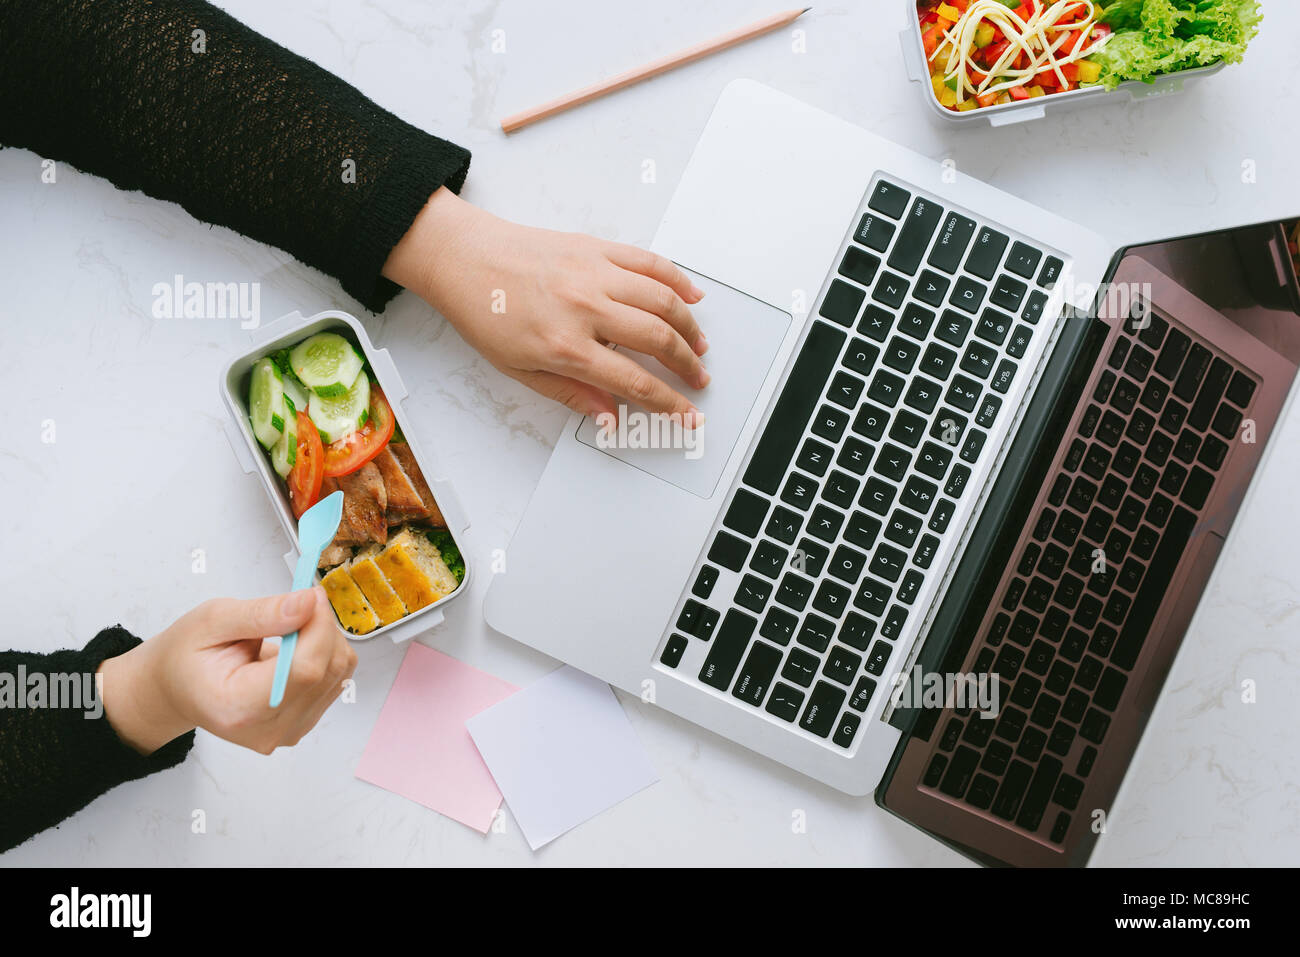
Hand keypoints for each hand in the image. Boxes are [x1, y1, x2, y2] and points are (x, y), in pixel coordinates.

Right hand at [98, 588, 356, 755]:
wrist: (175, 688)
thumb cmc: (186, 655)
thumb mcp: (213, 620)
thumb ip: (262, 613)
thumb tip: (308, 603)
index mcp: (237, 707)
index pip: (304, 670)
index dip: (318, 627)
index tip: (311, 594)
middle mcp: (267, 730)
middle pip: (326, 671)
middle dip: (322, 627)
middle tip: (297, 603)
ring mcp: (287, 732)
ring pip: (338, 674)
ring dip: (325, 639)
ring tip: (287, 629)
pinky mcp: (302, 724)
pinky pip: (334, 681)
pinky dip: (324, 655)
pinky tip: (293, 649)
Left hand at [383, 188, 709, 425]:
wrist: (466, 260)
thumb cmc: (487, 313)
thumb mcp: (521, 371)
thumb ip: (572, 394)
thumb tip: (609, 416)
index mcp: (565, 346)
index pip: (634, 382)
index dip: (668, 403)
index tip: (686, 414)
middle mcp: (584, 308)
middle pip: (658, 340)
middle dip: (686, 366)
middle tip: (697, 378)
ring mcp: (594, 273)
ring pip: (663, 300)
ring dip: (690, 326)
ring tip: (698, 344)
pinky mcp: (596, 247)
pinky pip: (650, 262)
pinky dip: (677, 279)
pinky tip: (691, 295)